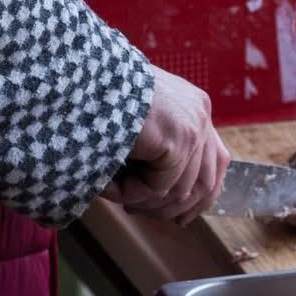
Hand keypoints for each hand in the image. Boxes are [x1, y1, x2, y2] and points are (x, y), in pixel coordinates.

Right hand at [105, 69, 229, 223]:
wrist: (78, 78)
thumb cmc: (96, 99)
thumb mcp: (138, 122)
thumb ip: (159, 149)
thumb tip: (169, 200)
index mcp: (194, 106)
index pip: (217, 162)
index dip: (198, 198)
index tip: (174, 217)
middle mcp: (200, 113)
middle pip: (206, 183)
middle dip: (172, 209)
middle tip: (136, 211)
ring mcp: (193, 125)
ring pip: (179, 192)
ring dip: (145, 203)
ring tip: (113, 194)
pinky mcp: (178, 138)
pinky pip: (158, 188)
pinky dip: (130, 194)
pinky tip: (106, 183)